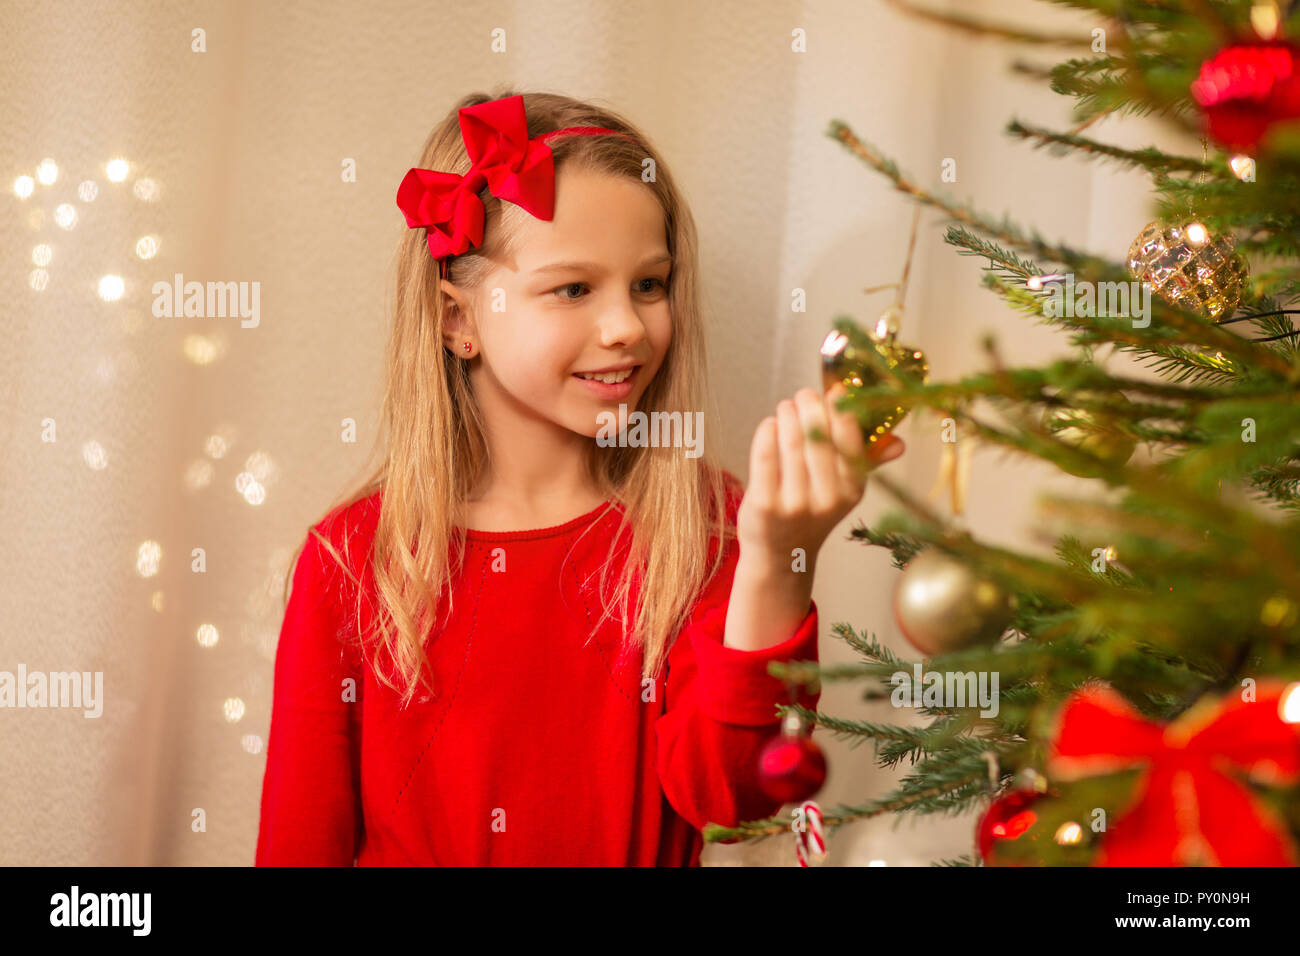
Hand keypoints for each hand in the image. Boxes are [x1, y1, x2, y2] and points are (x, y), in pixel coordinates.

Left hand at [737, 383, 905, 569]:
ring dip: (788, 416)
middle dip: (811, 407)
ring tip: (787, 407)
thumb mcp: (845, 491)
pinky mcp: (763, 505)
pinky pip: (764, 456)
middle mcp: (826, 499)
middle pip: (818, 438)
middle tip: (805, 394)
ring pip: (790, 443)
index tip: (835, 391)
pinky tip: (771, 425)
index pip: (851, 442)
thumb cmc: (813, 512)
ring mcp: (793, 503)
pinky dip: (767, 432)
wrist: (781, 555)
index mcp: (852, 491)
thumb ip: (868, 462)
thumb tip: (899, 442)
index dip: (842, 411)